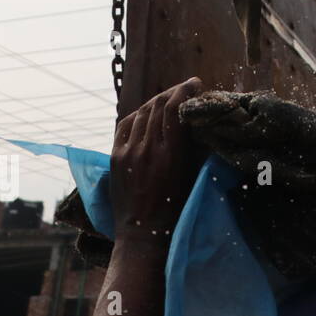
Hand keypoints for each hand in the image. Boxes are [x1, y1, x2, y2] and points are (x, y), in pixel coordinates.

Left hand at [109, 77, 204, 245]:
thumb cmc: (177, 208)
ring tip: (168, 98)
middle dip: (173, 92)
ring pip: (141, 112)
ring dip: (156, 101)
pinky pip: (125, 125)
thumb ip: (194, 146)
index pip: (174, 108)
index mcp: (171, 154)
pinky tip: (147, 113)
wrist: (144, 233)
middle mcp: (147, 149)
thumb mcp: (193, 175)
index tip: (196, 82)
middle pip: (158, 105)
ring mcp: (127, 152)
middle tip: (186, 87)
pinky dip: (138, 114)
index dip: (185, 90)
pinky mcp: (114, 157)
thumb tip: (200, 120)